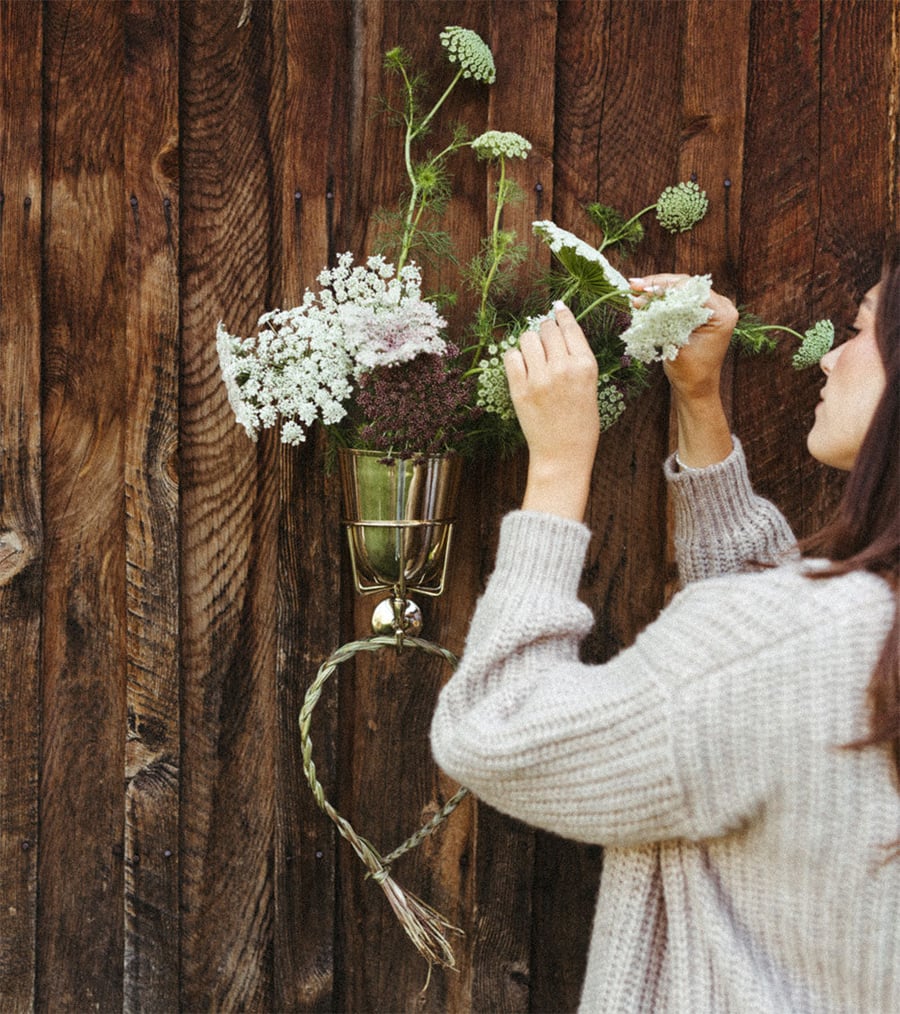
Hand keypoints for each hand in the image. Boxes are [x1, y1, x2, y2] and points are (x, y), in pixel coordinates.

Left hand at [504, 303, 598, 518]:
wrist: (564, 453)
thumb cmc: (581, 422)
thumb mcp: (590, 386)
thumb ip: (576, 359)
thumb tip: (558, 328)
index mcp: (585, 365)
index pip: (570, 326)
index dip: (561, 315)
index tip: (557, 309)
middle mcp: (563, 367)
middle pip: (547, 328)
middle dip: (545, 331)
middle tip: (545, 341)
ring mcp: (539, 378)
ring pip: (527, 338)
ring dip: (529, 342)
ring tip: (533, 356)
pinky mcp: (520, 389)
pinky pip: (511, 357)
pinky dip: (515, 358)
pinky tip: (522, 367)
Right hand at [630, 274, 735, 467]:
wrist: (694, 389)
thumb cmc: (689, 372)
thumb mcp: (676, 344)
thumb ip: (666, 319)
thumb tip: (646, 297)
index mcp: (721, 313)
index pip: (692, 289)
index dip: (665, 286)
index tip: (644, 290)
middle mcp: (719, 306)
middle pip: (686, 286)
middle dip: (658, 286)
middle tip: (634, 286)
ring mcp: (709, 308)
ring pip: (680, 291)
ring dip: (657, 292)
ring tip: (635, 293)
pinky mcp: (698, 313)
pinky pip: (679, 300)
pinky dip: (661, 300)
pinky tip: (644, 300)